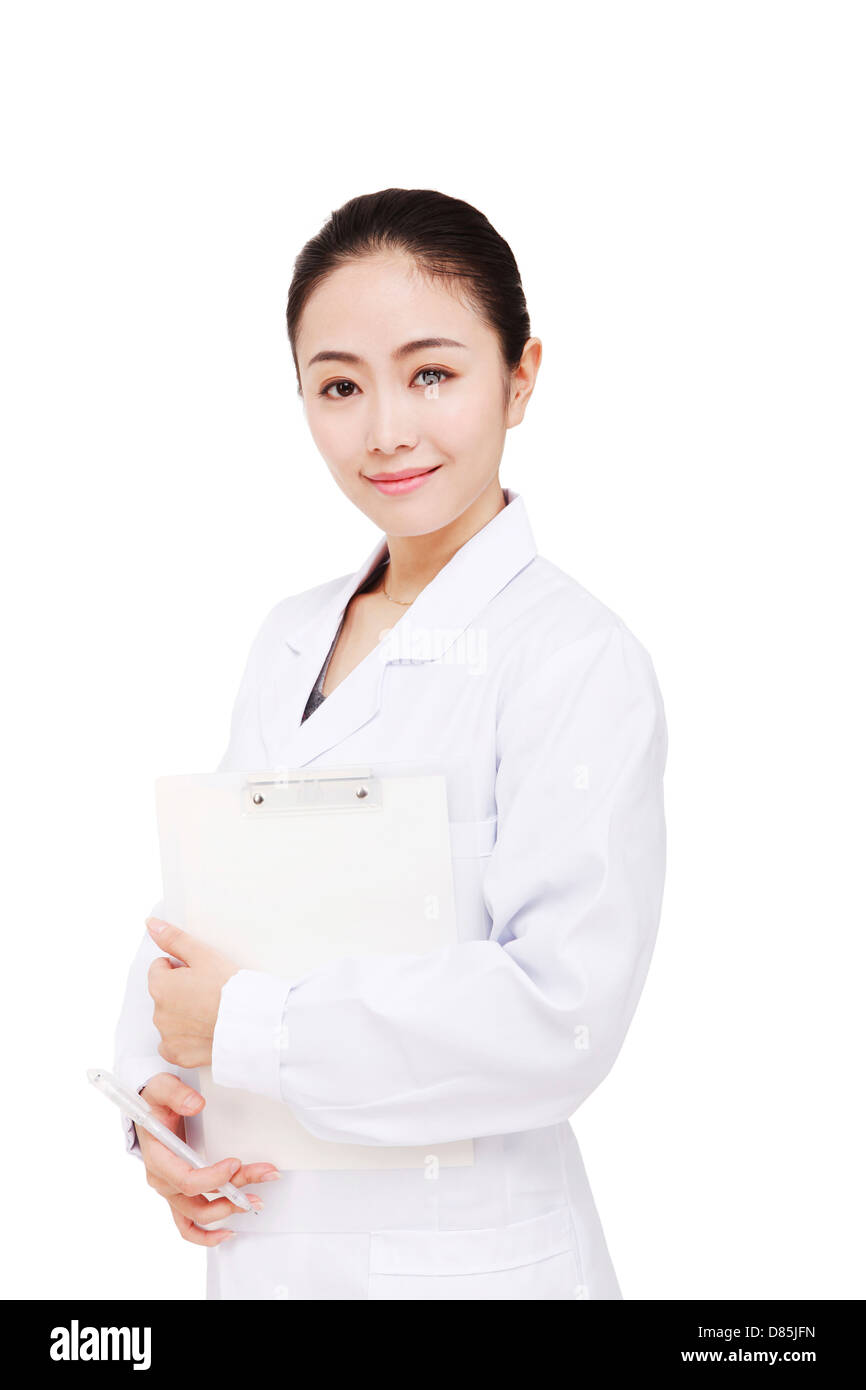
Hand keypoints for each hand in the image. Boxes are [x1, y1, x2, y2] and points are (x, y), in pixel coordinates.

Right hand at [135, 1073, 280, 1244]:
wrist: (148, 1109)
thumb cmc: (155, 1101)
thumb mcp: (161, 1088)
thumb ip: (176, 1094)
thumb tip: (196, 1104)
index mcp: (158, 1158)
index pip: (186, 1180)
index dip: (213, 1177)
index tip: (236, 1163)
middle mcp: (164, 1180)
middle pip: (199, 1199)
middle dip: (233, 1192)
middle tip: (263, 1176)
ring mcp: (172, 1191)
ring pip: (199, 1213)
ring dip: (228, 1211)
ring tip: (257, 1200)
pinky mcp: (180, 1194)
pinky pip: (188, 1226)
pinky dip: (207, 1235)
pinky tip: (229, 1232)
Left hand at [146, 916, 238, 1067]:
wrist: (249, 1023)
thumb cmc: (228, 987)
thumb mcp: (203, 955)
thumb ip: (174, 939)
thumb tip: (150, 924)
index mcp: (160, 986)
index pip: (159, 968)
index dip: (180, 967)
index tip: (200, 973)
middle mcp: (158, 1013)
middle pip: (164, 994)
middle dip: (180, 991)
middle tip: (208, 992)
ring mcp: (167, 1036)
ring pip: (169, 1019)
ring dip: (183, 1014)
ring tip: (210, 1012)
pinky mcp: (178, 1055)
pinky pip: (173, 1045)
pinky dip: (185, 1039)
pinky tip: (204, 1032)